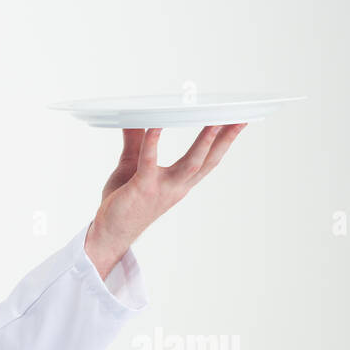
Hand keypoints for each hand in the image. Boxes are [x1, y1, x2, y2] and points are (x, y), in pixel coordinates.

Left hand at [84, 123, 247, 275]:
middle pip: (208, 161)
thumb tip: (137, 117)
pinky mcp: (142, 189)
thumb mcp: (132, 166)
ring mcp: (162, 189)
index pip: (208, 160)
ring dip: (204, 142)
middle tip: (240, 119)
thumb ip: (137, 141)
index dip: (224, 142)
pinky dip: (153, 143)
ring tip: (214, 122)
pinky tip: (156, 126)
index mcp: (179, 182)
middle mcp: (177, 186)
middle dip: (225, 140)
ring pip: (191, 164)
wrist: (110, 232)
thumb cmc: (124, 201)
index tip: (238, 123)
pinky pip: (150, 163)